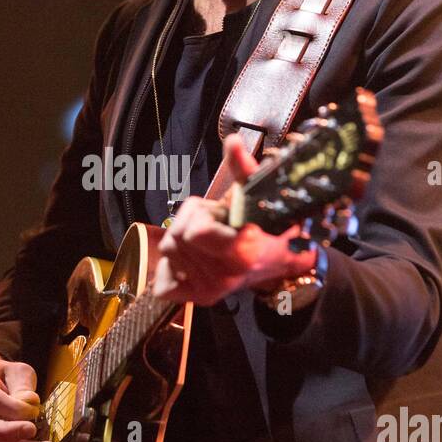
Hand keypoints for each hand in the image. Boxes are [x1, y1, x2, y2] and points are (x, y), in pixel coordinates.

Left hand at [153, 133, 318, 306]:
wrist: (278, 263)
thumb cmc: (267, 228)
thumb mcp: (257, 195)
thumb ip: (243, 168)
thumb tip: (233, 141)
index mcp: (241, 251)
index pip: (196, 232)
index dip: (205, 216)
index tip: (222, 216)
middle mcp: (225, 276)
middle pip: (177, 237)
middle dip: (191, 222)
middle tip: (214, 225)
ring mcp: (210, 291)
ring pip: (169, 252)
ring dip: (182, 241)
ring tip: (207, 241)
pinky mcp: (196, 300)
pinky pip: (163, 283)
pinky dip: (172, 270)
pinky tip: (194, 261)